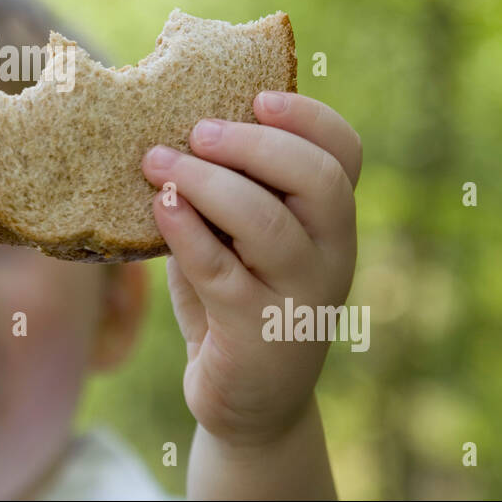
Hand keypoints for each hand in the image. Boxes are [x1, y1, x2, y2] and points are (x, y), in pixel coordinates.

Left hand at [140, 90, 361, 449]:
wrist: (247, 403)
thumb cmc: (236, 300)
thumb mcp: (239, 239)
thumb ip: (228, 189)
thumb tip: (169, 121)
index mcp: (333, 222)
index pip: (346, 153)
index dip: (309, 117)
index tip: (256, 97)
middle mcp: (332, 256)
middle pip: (317, 179)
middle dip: (253, 144)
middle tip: (195, 131)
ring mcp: (300, 297)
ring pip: (266, 222)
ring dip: (206, 182)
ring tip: (155, 162)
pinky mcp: (258, 333)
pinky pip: (221, 270)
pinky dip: (186, 230)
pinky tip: (159, 207)